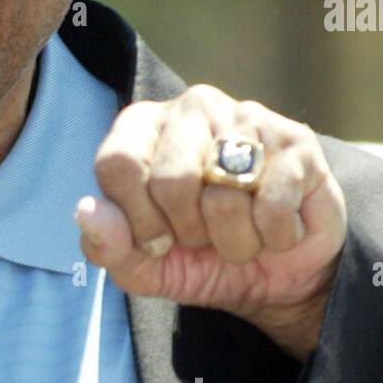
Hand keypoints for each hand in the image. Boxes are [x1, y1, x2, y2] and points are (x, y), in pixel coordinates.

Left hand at [74, 85, 346, 360]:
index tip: (157, 238)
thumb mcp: (144, 265)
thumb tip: (86, 211)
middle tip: (205, 236)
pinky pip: (272, 205)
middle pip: (171, 182)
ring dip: (234, 242)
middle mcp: (193, 108)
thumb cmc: (201, 257)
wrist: (277, 274)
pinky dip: (273, 238)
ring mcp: (247, 117)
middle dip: (189, 232)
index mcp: (142, 126)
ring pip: (224, 197)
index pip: (118, 165)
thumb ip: (107, 243)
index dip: (137, 220)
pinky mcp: (296, 141)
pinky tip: (275, 229)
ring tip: (242, 232)